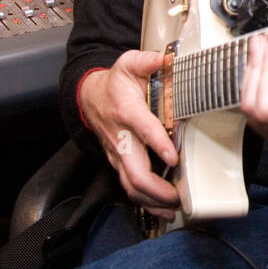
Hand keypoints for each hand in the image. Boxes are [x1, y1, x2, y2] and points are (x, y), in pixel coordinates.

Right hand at [78, 51, 180, 219]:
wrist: (89, 97)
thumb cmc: (115, 83)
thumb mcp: (128, 64)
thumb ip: (147, 61)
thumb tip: (165, 58)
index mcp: (127, 111)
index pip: (143, 130)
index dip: (158, 144)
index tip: (173, 157)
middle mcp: (121, 138)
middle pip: (134, 171)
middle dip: (156, 188)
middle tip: (178, 196)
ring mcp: (118, 154)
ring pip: (130, 186)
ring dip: (152, 201)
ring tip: (173, 209)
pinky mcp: (118, 163)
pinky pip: (129, 187)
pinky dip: (145, 203)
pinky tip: (161, 210)